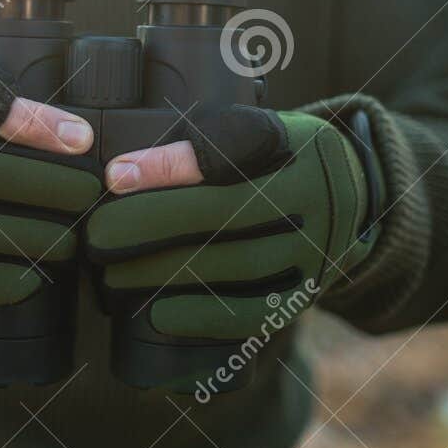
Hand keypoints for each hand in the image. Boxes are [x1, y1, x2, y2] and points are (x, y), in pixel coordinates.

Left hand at [87, 106, 376, 339]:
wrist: (350, 199)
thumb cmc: (275, 160)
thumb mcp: (251, 132)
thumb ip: (197, 145)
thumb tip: (120, 176)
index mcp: (294, 143)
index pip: (229, 149)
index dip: (170, 166)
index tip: (114, 178)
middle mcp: (314, 194)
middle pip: (226, 213)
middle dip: (151, 226)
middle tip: (97, 238)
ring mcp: (316, 247)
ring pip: (236, 263)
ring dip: (167, 273)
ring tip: (112, 278)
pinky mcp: (308, 292)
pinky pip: (255, 311)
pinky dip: (204, 315)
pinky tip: (159, 315)